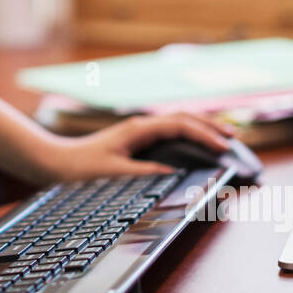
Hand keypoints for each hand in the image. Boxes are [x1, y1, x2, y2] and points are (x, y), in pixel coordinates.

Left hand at [32, 113, 236, 183]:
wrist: (57, 161)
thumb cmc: (82, 168)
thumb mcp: (114, 174)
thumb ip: (145, 173)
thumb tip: (174, 174)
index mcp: (138, 129)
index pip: (180, 126)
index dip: (204, 135)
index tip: (223, 147)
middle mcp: (141, 124)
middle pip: (184, 118)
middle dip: (210, 126)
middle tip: (235, 138)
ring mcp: (140, 129)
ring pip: (178, 121)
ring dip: (202, 127)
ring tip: (225, 136)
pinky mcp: (138, 137)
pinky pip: (170, 130)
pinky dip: (189, 133)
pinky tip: (199, 141)